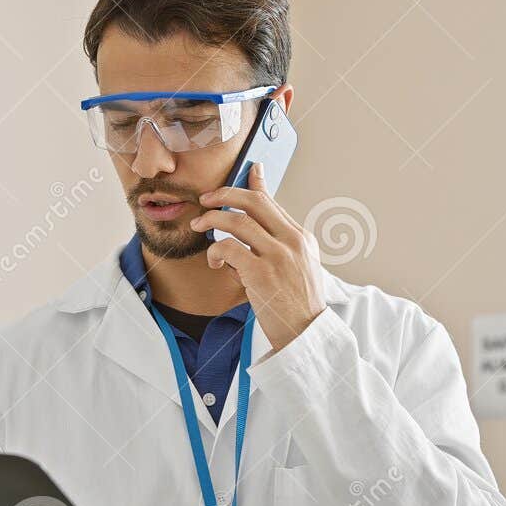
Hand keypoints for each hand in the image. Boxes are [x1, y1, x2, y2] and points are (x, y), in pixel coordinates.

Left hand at [190, 162, 327, 351]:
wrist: (305, 335)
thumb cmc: (296, 306)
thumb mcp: (297, 269)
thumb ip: (277, 245)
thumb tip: (248, 227)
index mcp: (302, 239)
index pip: (273, 202)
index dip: (254, 185)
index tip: (248, 170)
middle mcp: (293, 242)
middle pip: (254, 202)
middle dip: (224, 194)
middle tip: (206, 200)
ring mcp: (278, 257)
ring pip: (237, 221)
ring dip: (212, 220)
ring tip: (199, 227)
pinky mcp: (262, 274)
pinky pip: (229, 248)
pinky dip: (216, 251)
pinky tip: (215, 262)